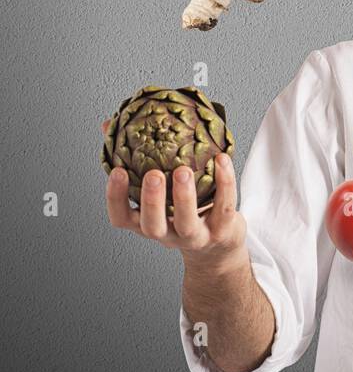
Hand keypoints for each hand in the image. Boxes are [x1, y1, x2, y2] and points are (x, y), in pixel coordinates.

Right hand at [103, 117, 246, 269]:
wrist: (218, 246)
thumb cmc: (183, 210)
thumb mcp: (157, 191)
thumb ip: (136, 160)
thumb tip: (110, 125)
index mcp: (147, 222)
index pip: (121, 218)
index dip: (115, 197)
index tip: (117, 170)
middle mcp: (167, 233)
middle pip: (152, 225)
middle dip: (151, 200)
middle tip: (153, 174)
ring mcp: (195, 236)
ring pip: (187, 223)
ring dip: (184, 196)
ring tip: (183, 170)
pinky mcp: (221, 231)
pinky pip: (224, 207)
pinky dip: (224, 183)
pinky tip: (222, 159)